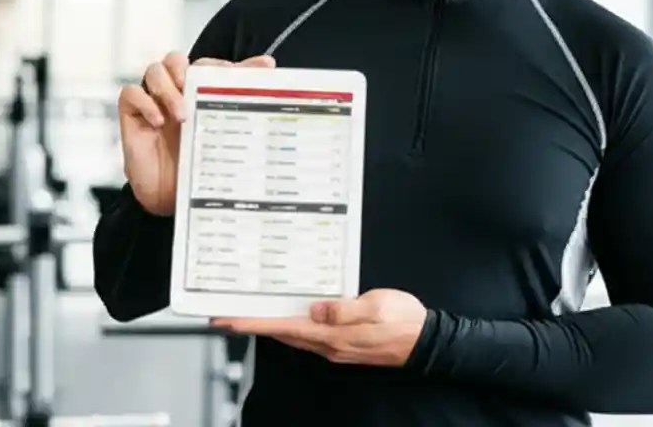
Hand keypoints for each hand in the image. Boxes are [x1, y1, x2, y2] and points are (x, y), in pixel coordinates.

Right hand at [117, 51, 275, 215]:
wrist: (168, 196)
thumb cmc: (195, 164)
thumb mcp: (220, 134)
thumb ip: (239, 101)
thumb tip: (268, 65)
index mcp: (197, 93)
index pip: (206, 66)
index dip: (220, 65)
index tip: (238, 72)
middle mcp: (174, 93)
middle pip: (175, 60)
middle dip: (185, 68)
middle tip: (192, 85)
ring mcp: (152, 102)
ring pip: (154, 71)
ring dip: (167, 87)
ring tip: (180, 114)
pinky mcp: (132, 115)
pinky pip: (131, 94)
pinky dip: (145, 103)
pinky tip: (158, 121)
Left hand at [212, 289, 426, 366]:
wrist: (426, 342)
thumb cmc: (403, 320)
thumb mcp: (375, 305)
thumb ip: (344, 309)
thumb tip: (316, 310)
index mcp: (333, 334)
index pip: (285, 327)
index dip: (255, 323)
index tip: (229, 320)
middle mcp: (329, 344)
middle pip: (282, 333)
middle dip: (253, 325)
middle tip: (226, 316)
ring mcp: (335, 347)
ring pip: (293, 335)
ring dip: (270, 326)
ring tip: (249, 314)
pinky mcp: (342, 344)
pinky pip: (308, 335)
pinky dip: (291, 326)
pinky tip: (289, 315)